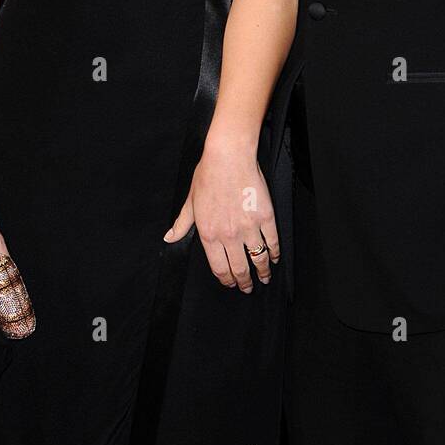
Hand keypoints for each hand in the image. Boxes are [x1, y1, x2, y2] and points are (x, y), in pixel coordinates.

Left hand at [164, 138, 279, 292]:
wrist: (228, 156)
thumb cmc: (208, 175)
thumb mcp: (190, 201)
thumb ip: (182, 224)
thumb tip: (169, 238)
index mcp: (209, 233)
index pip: (219, 267)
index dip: (226, 279)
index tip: (230, 283)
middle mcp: (228, 235)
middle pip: (240, 269)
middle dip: (244, 282)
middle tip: (248, 287)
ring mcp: (249, 227)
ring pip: (258, 259)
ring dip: (262, 272)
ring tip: (264, 277)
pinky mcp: (265, 217)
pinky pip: (272, 242)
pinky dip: (274, 253)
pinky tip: (274, 258)